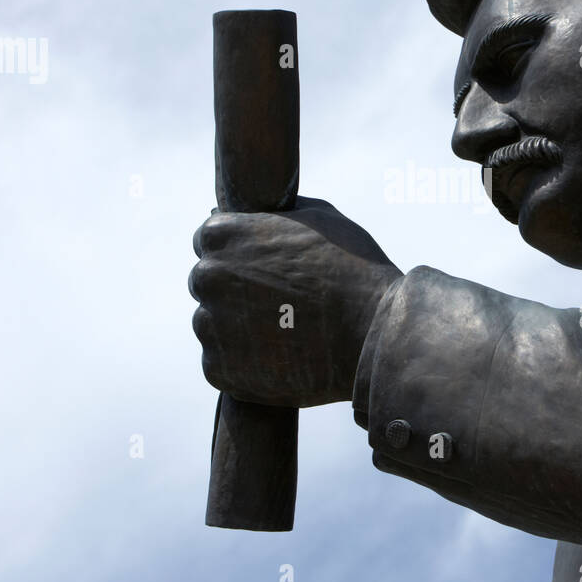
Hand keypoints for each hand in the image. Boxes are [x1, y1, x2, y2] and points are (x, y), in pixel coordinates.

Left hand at [189, 196, 401, 407]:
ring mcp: (209, 325)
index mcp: (221, 234)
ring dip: (237, 329)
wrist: (374, 334)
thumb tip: (251, 212)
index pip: (209, 242)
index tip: (265, 270)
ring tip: (284, 334)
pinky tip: (279, 359)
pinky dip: (243, 365)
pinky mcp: (218, 369)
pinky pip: (221, 364)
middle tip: (278, 304)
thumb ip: (276, 213)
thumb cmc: (353, 269)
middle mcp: (206, 276)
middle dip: (235, 291)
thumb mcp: (319, 218)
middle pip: (208, 283)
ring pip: (212, 325)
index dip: (239, 255)